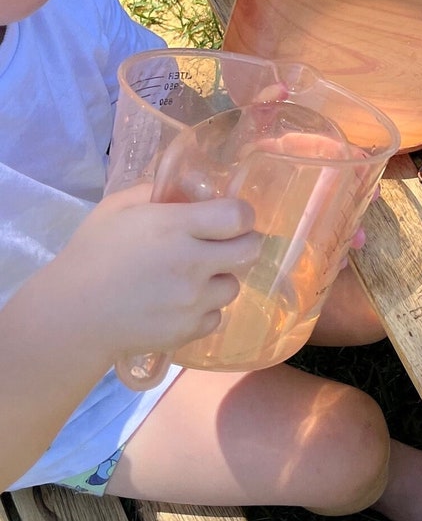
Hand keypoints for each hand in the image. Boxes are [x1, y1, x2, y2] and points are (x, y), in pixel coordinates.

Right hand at [47, 186, 259, 365]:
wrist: (72, 315)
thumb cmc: (93, 255)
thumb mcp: (118, 208)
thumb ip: (158, 191)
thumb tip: (194, 189)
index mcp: (174, 227)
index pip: (239, 216)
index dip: (241, 215)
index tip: (230, 218)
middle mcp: (191, 264)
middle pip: (250, 251)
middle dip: (242, 244)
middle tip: (222, 245)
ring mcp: (192, 301)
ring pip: (233, 286)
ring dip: (219, 279)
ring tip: (190, 278)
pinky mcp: (188, 331)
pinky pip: (216, 316)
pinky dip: (204, 310)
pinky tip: (179, 304)